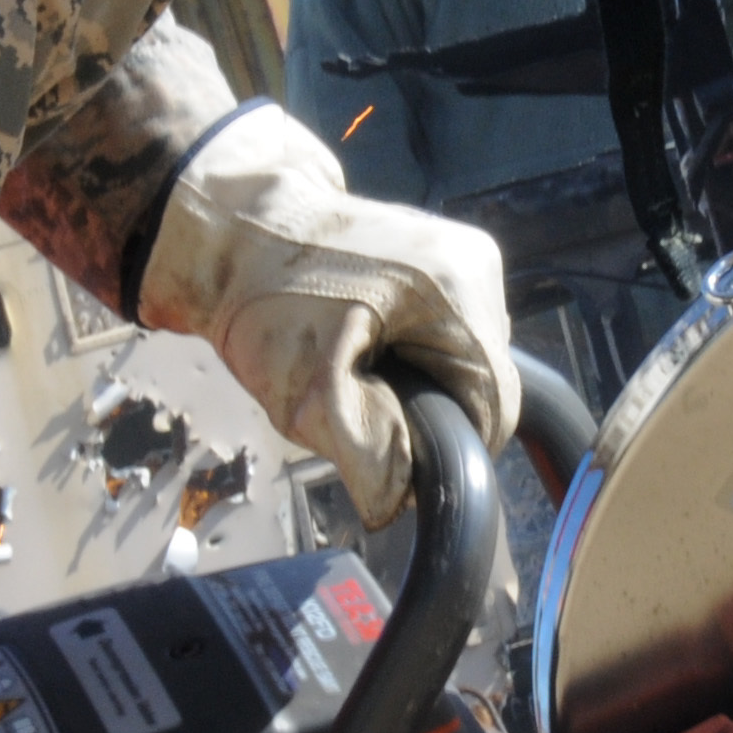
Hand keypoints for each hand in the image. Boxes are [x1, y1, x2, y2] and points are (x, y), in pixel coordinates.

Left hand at [139, 105, 518, 525]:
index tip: (399, 458)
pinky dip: (419, 348)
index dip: (451, 447)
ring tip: (361, 368)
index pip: (494, 406)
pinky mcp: (447, 254)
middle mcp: (477, 263)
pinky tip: (371, 343)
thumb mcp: (304, 390)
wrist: (237, 229)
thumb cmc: (266, 300)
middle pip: (486, 378)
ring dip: (426, 379)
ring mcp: (465, 252)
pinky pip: (453, 327)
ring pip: (471, 355)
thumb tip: (391, 503)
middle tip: (366, 407)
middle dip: (433, 408)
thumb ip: (360, 451)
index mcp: (455, 291)